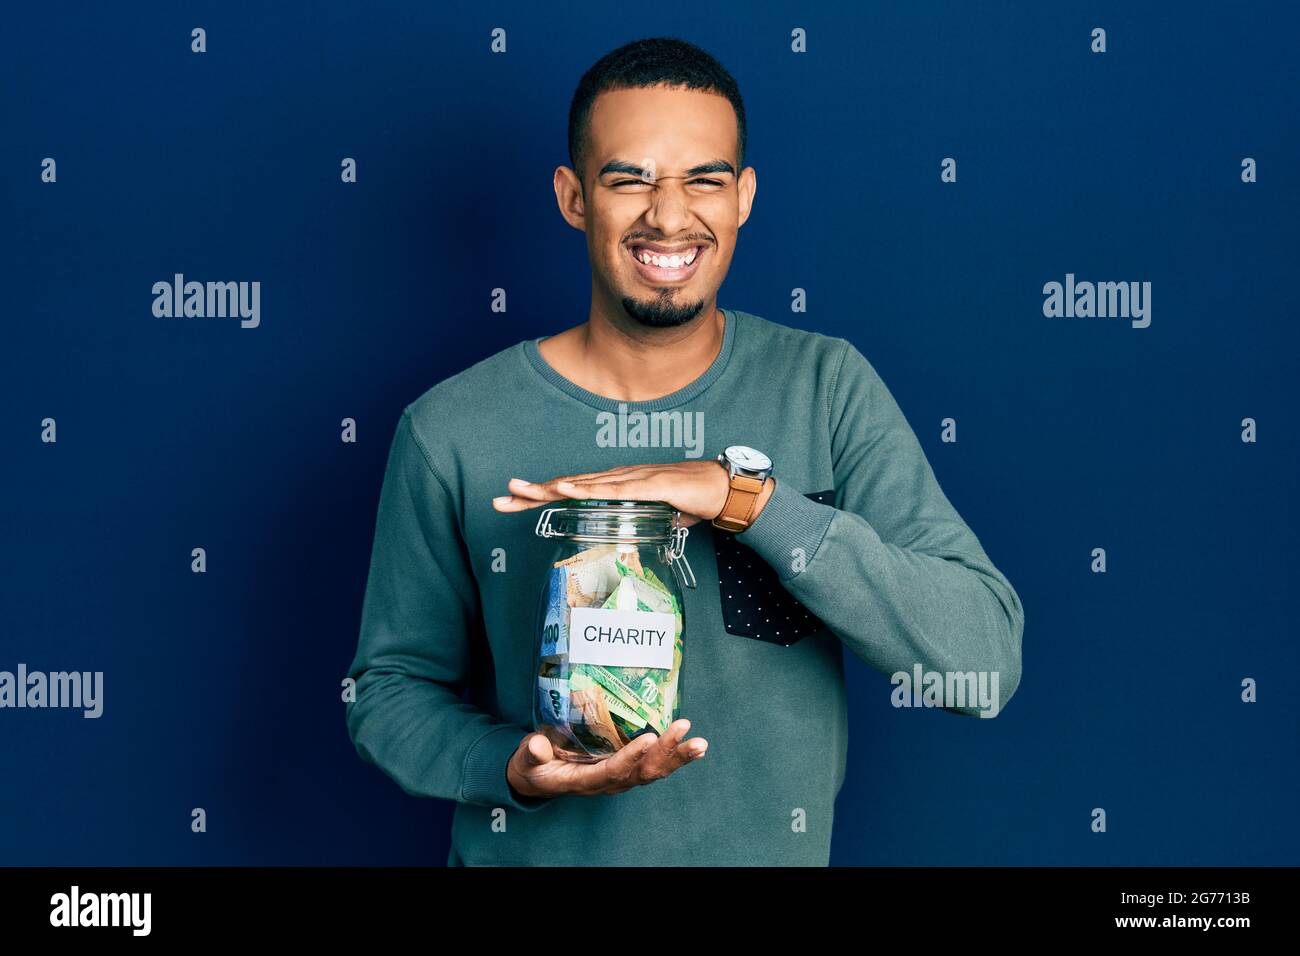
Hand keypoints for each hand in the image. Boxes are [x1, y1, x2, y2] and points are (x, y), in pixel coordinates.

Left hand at [491, 461, 771, 527]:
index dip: (539, 497)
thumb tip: (622, 541)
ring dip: (552, 488)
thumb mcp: (652, 519)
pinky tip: (566, 489)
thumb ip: (634, 526)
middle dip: (532, 493)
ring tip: (524, 491)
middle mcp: (616, 479)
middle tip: (500, 498)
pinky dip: (587, 489)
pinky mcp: (647, 485)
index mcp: (614, 488)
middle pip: (567, 486)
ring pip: (583, 485)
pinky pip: (612, 489)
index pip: (570, 492)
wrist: (721, 489)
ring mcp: (630, 480)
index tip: (510, 503)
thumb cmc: (689, 500)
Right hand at [507, 721, 707, 797]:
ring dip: (678, 757)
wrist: (541, 778)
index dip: (630, 758)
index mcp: (585, 781)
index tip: (647, 739)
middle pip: (642, 772)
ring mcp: (622, 777)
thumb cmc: (535, 765)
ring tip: (699, 743)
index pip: (612, 771)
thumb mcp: (528, 761)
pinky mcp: (629, 769)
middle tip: (683, 730)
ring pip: (654, 771)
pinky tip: (695, 747)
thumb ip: (532, 754)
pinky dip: (677, 757)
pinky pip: (656, 766)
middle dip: (665, 752)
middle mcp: (609, 782)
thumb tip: (535, 745)